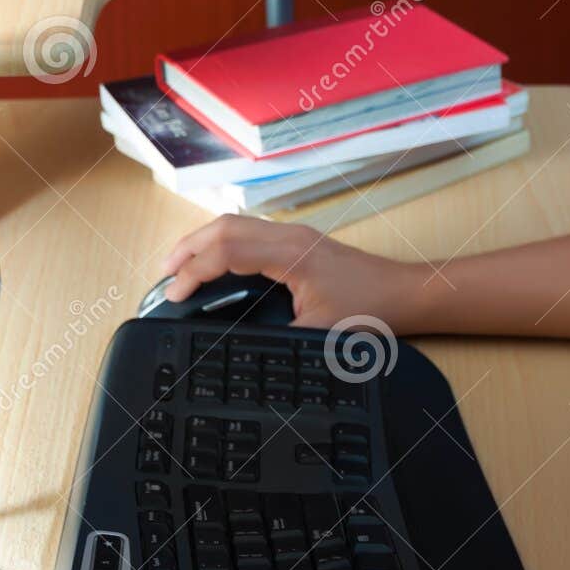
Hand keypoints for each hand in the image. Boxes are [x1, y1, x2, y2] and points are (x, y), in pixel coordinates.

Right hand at [159, 217, 427, 330]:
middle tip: (164, 275)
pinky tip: (216, 263)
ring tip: (180, 267)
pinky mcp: (299, 242)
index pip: (226, 250)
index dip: (193, 271)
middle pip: (224, 227)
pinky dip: (224, 244)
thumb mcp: (316, 333)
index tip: (174, 294)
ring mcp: (295, 235)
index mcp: (290, 254)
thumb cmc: (370, 311)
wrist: (404, 294)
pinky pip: (250, 232)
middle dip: (187, 248)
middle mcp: (289, 235)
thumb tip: (236, 344)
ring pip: (235, 225)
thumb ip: (273, 336)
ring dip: (204, 242)